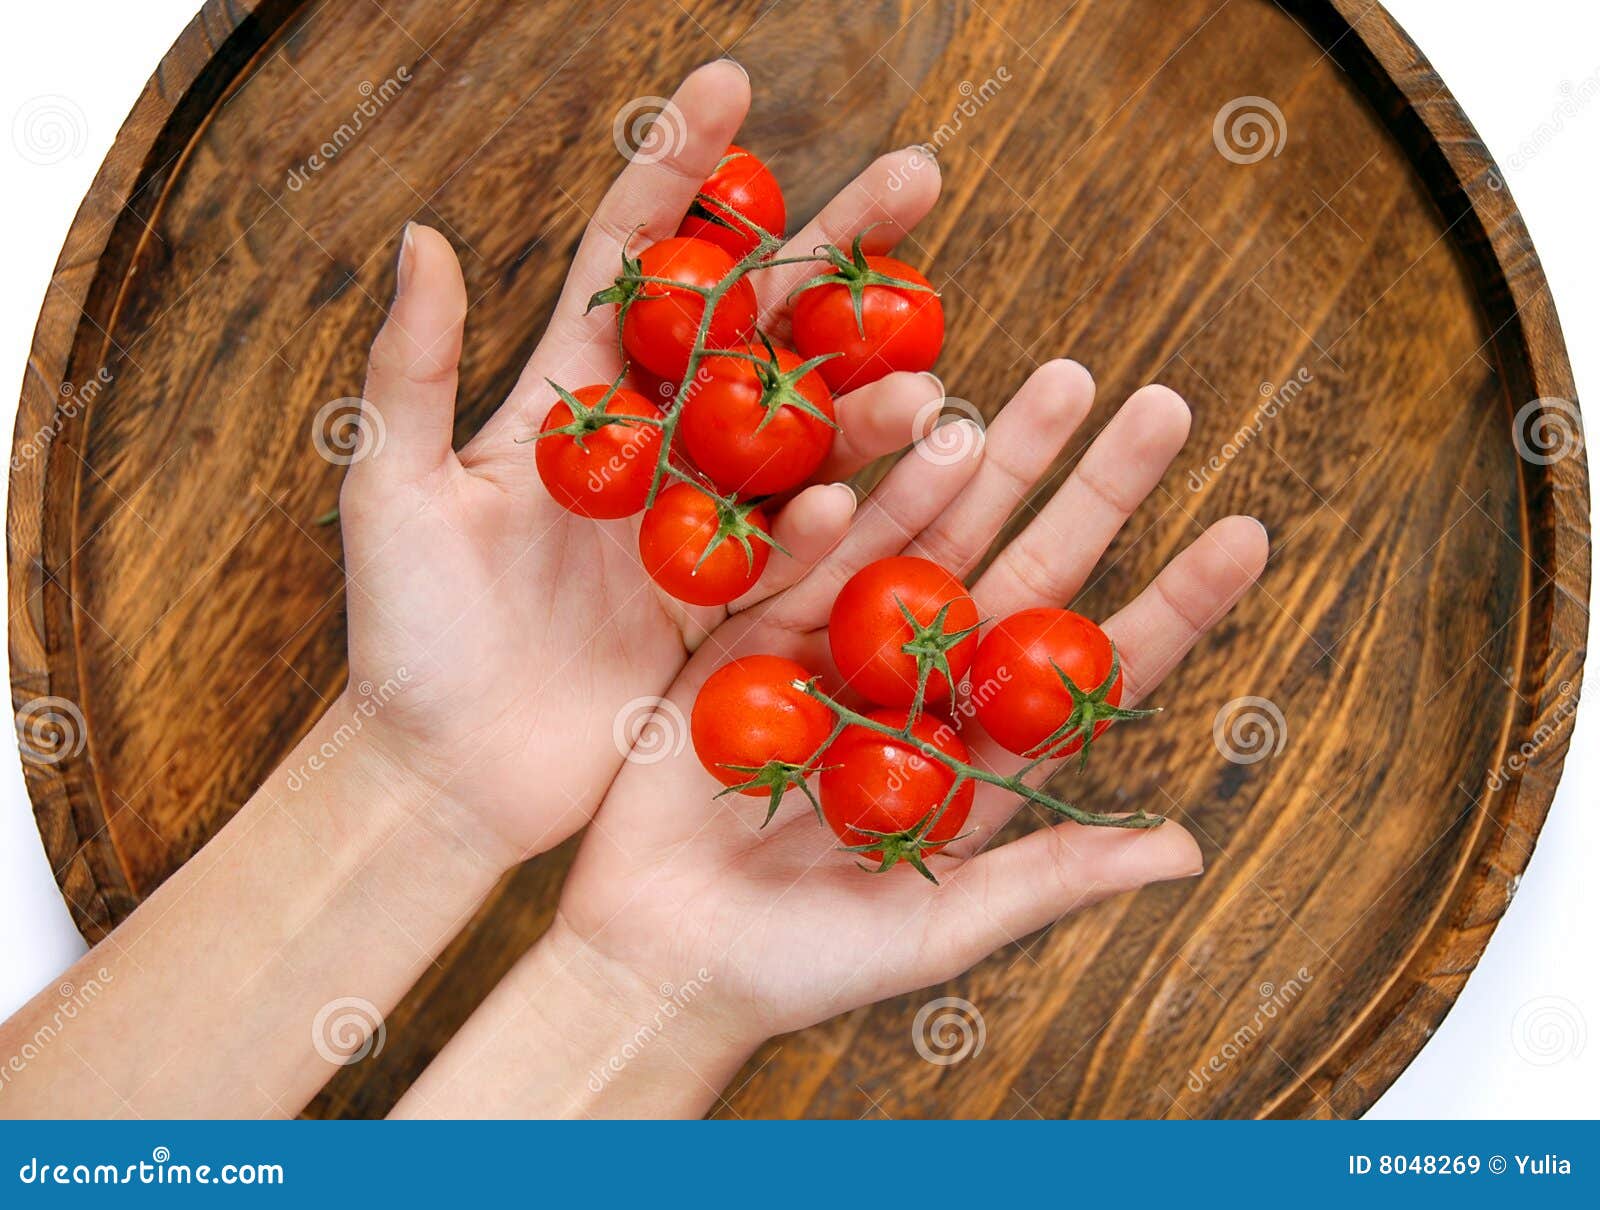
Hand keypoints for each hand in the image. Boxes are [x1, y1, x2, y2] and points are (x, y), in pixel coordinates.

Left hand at [337, 61, 945, 863]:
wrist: (445, 773)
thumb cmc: (405, 633)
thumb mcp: (392, 492)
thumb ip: (410, 371)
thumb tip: (420, 234)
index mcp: (568, 399)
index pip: (634, 259)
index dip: (682, 171)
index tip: (733, 82)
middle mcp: (649, 449)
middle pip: (755, 328)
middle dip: (832, 251)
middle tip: (917, 178)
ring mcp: (696, 527)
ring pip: (799, 442)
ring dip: (863, 400)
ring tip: (928, 363)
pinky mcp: (724, 608)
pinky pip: (793, 556)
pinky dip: (834, 523)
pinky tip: (884, 488)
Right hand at [552, 364, 1266, 1061]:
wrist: (656, 956)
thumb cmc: (801, 963)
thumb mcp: (935, 926)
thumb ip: (1047, 878)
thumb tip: (1187, 850)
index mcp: (982, 759)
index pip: (1095, 672)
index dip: (1171, 603)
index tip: (1246, 532)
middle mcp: (922, 690)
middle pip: (1028, 574)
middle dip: (1094, 489)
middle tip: (1162, 403)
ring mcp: (839, 652)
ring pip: (931, 538)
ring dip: (992, 458)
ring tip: (1060, 380)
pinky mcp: (756, 632)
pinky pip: (814, 555)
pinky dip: (864, 499)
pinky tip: (918, 435)